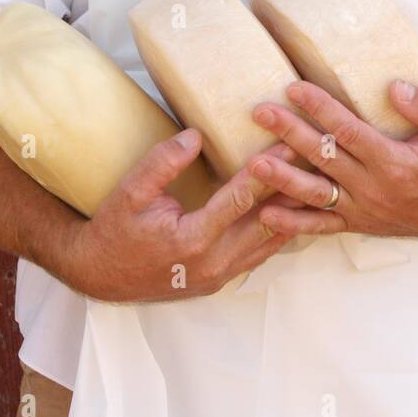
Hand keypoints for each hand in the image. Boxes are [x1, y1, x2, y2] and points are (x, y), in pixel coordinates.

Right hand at [64, 129, 304, 302]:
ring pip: (270, 243)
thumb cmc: (113, 231)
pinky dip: (279, 231)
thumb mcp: (129, 193)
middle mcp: (213, 263)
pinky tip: (294, 211)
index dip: (268, 170)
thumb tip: (195, 136)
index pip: (241, 199)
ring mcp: (219, 276)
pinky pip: (259, 254)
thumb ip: (162, 164)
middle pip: (268, 222)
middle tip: (318, 161)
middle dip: (293, 189)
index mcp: (192, 240)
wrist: (98, 275)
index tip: (289, 143)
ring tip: (317, 182)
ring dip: (292, 213)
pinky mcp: (220, 280)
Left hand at [247, 80, 417, 242]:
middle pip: (324, 157)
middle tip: (260, 112)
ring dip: (282, 178)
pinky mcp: (356, 223)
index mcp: (396, 162)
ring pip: (315, 193)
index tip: (294, 88)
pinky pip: (321, 226)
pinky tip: (267, 214)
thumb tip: (394, 87)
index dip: (320, 109)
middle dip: (289, 133)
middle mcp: (374, 187)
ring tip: (253, 164)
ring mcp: (362, 208)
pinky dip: (293, 224)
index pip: (349, 131)